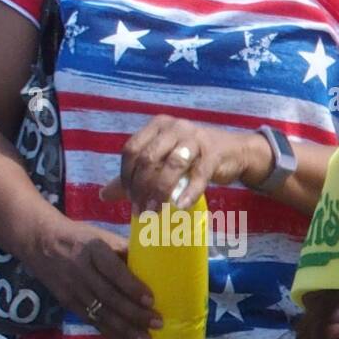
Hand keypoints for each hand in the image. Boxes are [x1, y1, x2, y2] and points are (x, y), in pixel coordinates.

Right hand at [24, 217, 160, 338]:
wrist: (38, 241)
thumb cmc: (81, 238)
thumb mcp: (102, 235)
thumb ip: (126, 250)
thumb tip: (156, 267)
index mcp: (92, 249)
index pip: (113, 271)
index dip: (132, 287)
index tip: (151, 300)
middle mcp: (81, 270)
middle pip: (109, 296)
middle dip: (134, 313)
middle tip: (157, 324)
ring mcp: (72, 288)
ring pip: (100, 312)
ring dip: (125, 330)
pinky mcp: (67, 302)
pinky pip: (91, 321)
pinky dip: (110, 334)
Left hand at [100, 116, 271, 213]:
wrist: (234, 151)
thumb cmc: (194, 156)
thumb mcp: (163, 160)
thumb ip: (136, 175)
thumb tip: (104, 195)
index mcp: (157, 126)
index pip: (132, 150)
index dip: (127, 176)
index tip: (130, 199)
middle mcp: (174, 128)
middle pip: (149, 159)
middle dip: (142, 188)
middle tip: (141, 211)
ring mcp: (195, 139)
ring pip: (171, 166)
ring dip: (160, 192)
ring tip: (155, 212)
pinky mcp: (214, 154)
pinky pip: (198, 175)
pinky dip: (188, 193)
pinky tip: (180, 207)